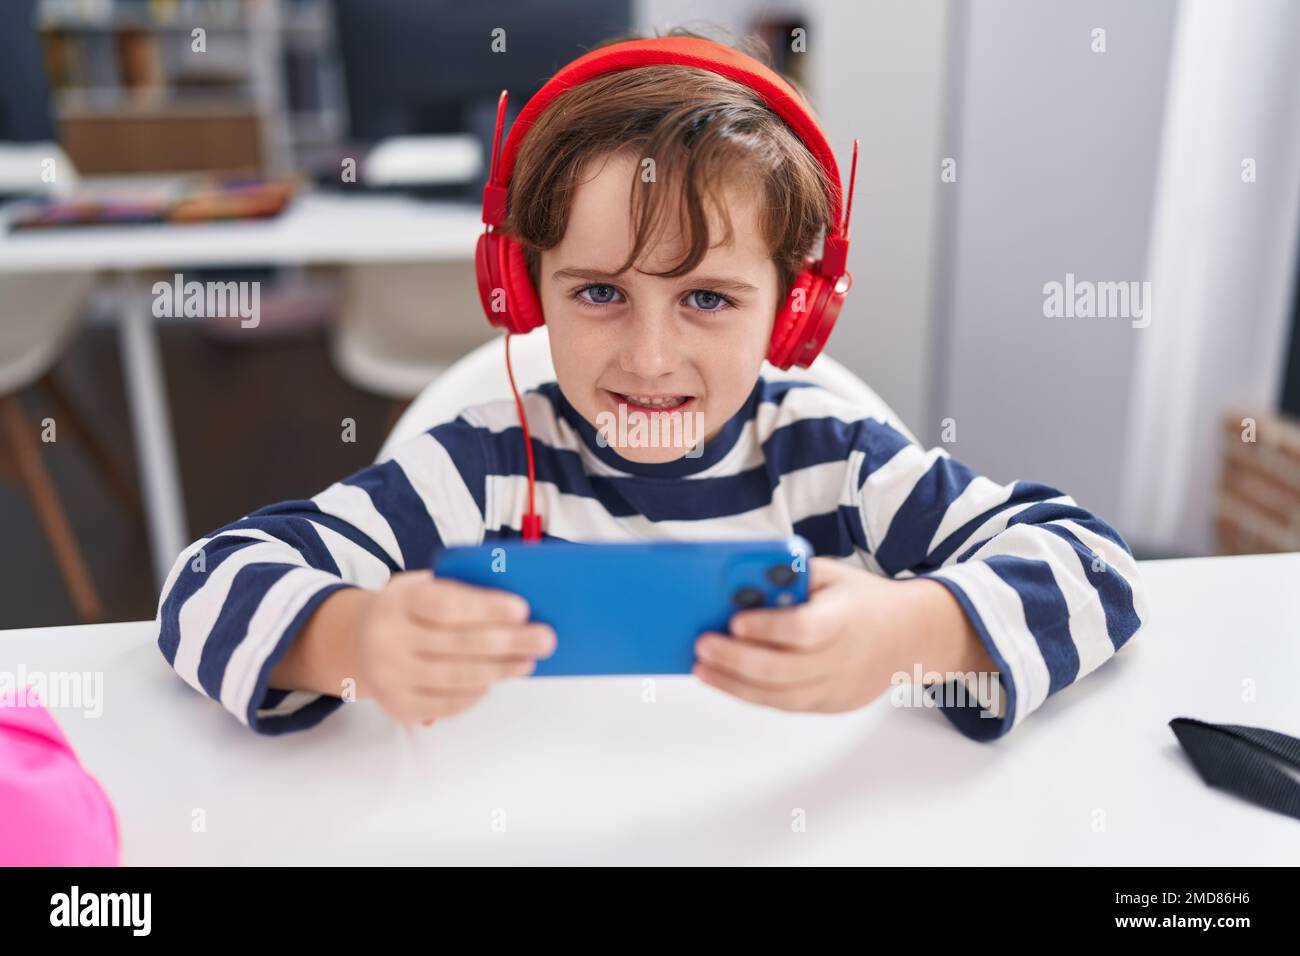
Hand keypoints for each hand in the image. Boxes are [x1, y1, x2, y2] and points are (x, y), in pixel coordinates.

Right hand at [354, 571, 555, 725]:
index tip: (523, 609)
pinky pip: (448, 704)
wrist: (356, 641)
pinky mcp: (397, 707)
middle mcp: (387, 640)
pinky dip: (476, 693)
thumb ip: (456, 590)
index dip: (486, 608)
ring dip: (500, 670)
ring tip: (527, 661)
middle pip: (459, 645)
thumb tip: (514, 607)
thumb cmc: (407, 609)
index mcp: (397, 602)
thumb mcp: (419, 586)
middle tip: (545, 639)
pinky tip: (493, 680)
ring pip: (457, 678)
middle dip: (509, 642)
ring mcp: (390, 677)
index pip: (445, 605)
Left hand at [692, 557, 990, 712]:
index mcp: (845, 619)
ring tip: (702, 668)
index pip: (804, 629)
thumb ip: (791, 577)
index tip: (735, 620)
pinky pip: (785, 705)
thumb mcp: (832, 574)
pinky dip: (751, 694)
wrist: (912, 636)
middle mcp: (842, 659)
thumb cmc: (862, 600)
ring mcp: (837, 688)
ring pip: (780, 695)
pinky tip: (724, 680)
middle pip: (784, 669)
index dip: (769, 628)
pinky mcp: (830, 704)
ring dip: (735, 684)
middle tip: (702, 645)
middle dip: (737, 659)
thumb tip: (740, 582)